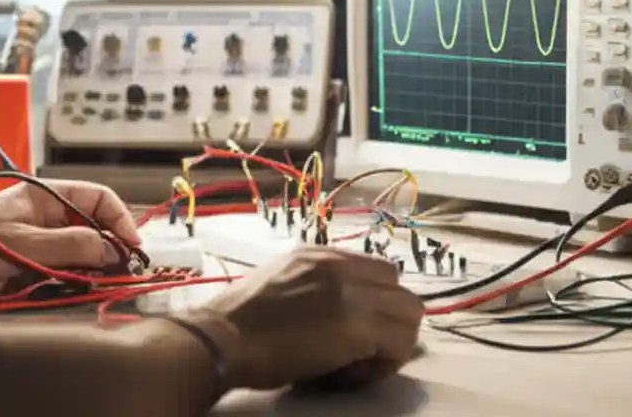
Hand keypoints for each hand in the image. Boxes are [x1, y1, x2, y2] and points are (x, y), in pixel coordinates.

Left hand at [0, 180, 140, 293]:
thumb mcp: (24, 245)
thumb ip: (72, 247)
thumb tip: (112, 252)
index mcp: (44, 196)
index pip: (98, 198)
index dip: (120, 219)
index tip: (132, 246)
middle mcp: (44, 216)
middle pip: (92, 227)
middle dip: (107, 248)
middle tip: (120, 272)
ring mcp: (36, 241)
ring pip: (78, 252)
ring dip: (88, 268)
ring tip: (93, 283)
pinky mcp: (28, 266)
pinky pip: (61, 271)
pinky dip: (69, 280)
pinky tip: (69, 290)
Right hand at [182, 248, 423, 391]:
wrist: (221, 338)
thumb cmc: (236, 320)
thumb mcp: (279, 280)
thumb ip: (312, 284)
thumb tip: (333, 310)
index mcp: (322, 255)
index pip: (379, 271)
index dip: (376, 304)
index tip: (356, 332)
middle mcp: (343, 267)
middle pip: (402, 291)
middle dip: (391, 323)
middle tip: (364, 352)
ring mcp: (353, 294)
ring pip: (410, 315)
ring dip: (393, 344)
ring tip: (358, 366)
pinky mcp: (358, 327)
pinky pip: (399, 345)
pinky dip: (382, 365)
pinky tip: (349, 376)